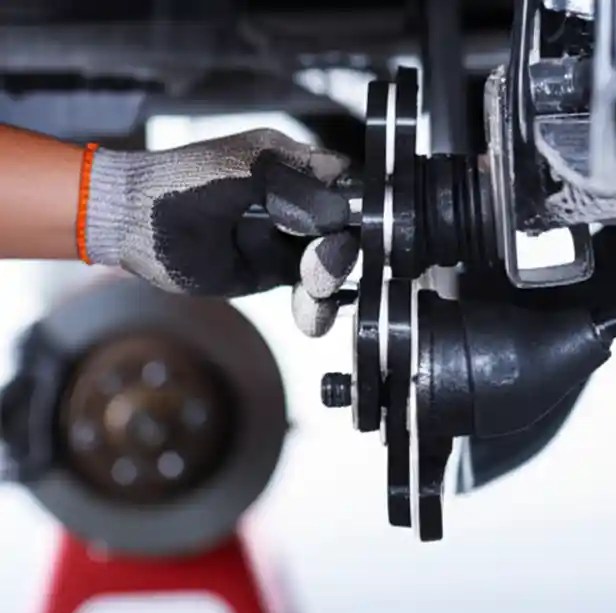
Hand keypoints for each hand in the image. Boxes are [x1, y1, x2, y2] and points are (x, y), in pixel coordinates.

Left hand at [84, 128, 358, 335]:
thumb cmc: (179, 185)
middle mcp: (297, 203)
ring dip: (330, 285)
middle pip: (348, 231)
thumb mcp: (244, 174)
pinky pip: (309, 294)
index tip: (345, 229)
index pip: (348, 186)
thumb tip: (339, 215)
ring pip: (332, 267)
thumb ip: (295, 190)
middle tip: (316, 269)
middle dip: (339, 253)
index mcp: (295, 166)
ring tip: (312, 293)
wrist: (130, 222)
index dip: (357, 209)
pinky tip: (312, 315)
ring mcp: (285, 240)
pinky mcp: (271, 274)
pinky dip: (317, 308)